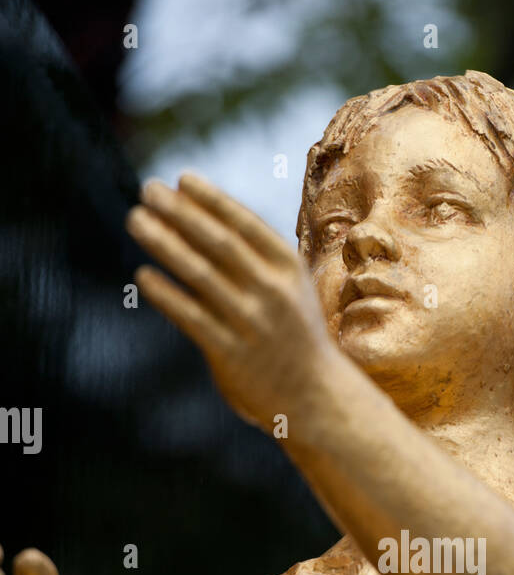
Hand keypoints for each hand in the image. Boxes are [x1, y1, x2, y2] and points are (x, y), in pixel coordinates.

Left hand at [126, 173, 332, 430]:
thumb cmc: (293, 331)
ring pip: (199, 273)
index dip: (210, 199)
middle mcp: (272, 291)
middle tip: (147, 189)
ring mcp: (250, 323)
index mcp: (288, 268)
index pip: (245, 223)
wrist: (316, 395)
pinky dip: (166, 293)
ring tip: (136, 219)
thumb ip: (255, 254)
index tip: (181, 179)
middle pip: (217, 242)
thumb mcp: (290, 286)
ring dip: (163, 242)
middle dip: (179, 211)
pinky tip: (143, 275)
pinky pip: (190, 316)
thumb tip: (199, 211)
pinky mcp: (229, 353)